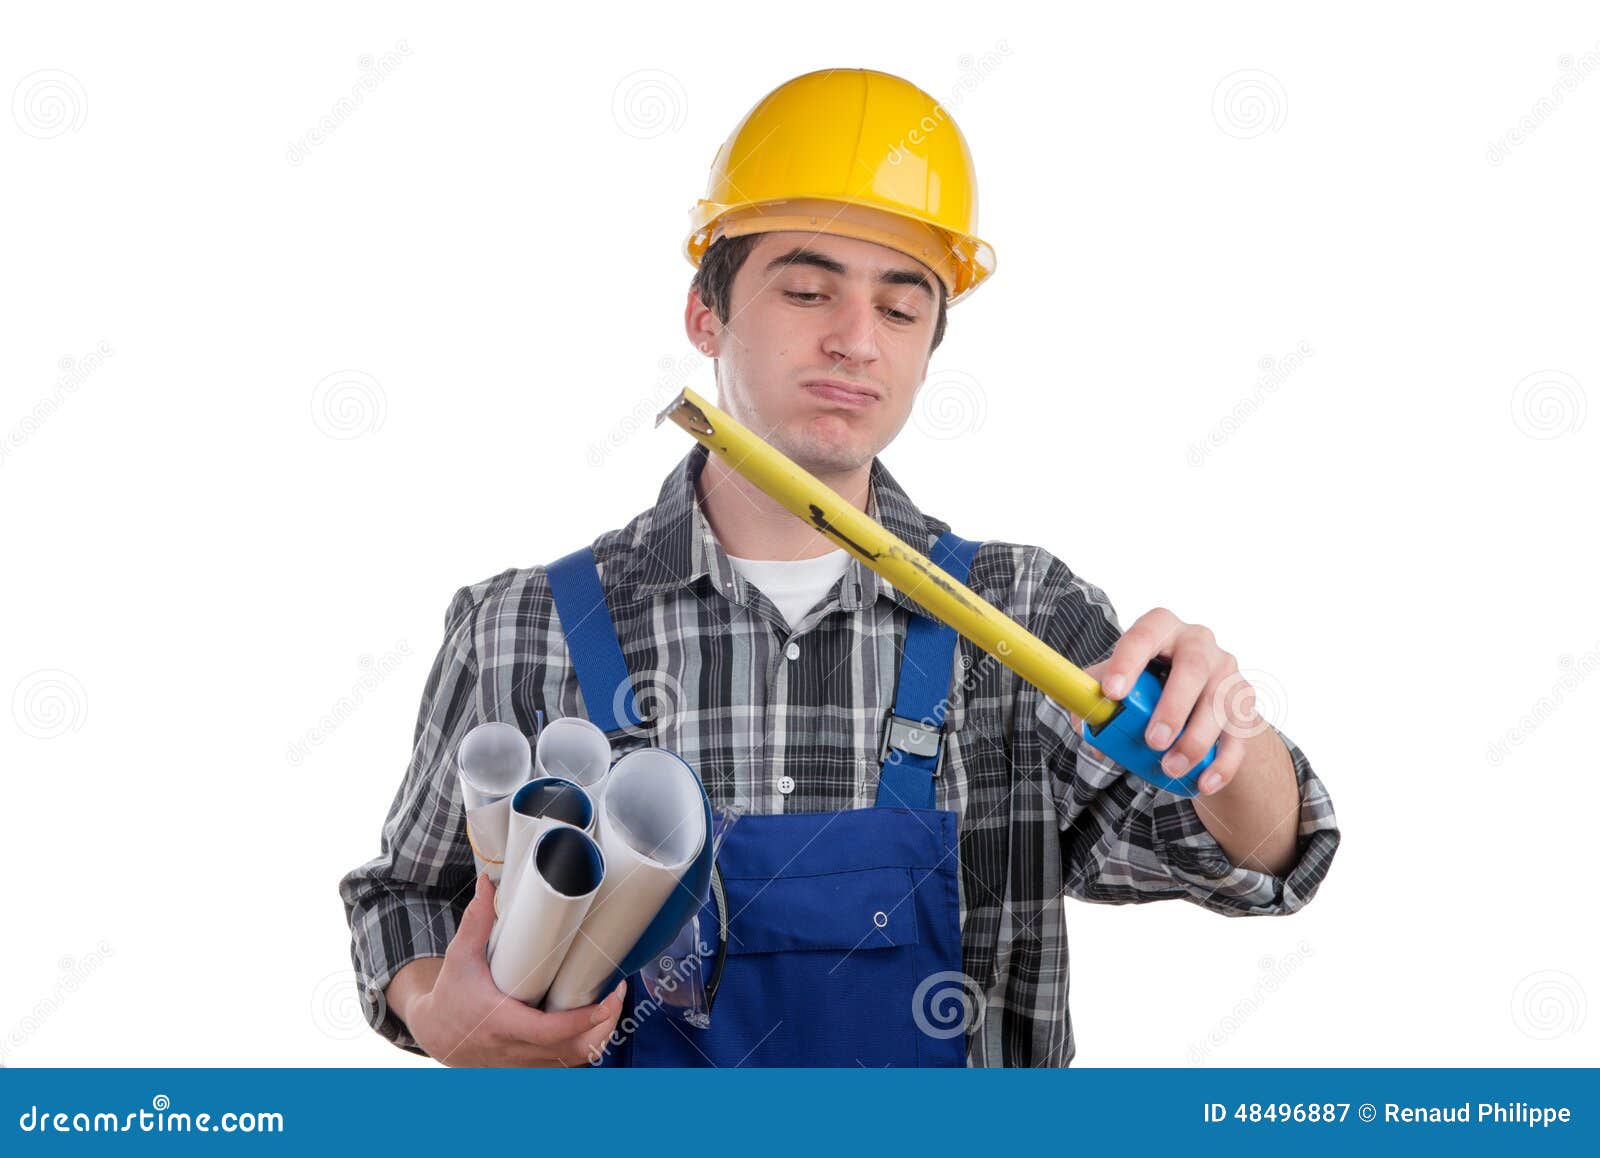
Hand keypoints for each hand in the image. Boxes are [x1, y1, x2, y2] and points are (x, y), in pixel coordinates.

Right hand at [405, 873, 626, 1066]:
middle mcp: (514, 1047)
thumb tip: (487, 883)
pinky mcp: (528, 1066)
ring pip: (572, 1060)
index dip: (582, 1020)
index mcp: (500, 1021)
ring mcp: (523, 1062)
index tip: (607, 999)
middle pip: (571, 1050)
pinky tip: (595, 1022)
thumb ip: (476, 921)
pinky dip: (585, 1046)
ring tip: (612, 1004)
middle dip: (603, 1025)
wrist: (435, 1033)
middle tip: (618, 994)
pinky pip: (564, 1064)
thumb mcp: (460, 956)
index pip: (548, 1032)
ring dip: (598, 1036)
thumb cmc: (451, 993)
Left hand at [1061, 607, 1260, 795]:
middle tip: (1153, 741)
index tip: (1112, 694)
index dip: (1127, 662)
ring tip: (1170, 768)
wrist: (1193, 694)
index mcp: (1161, 628)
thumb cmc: (1146, 681)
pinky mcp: (1243, 704)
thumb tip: (1086, 724)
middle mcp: (1199, 642)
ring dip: (1195, 742)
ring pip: (1219, 705)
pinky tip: (1203, 783)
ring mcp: (1226, 671)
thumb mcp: (1119, 679)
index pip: (1144, 636)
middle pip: (1193, 668)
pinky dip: (1222, 764)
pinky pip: (1238, 736)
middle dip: (1174, 708)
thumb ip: (1095, 695)